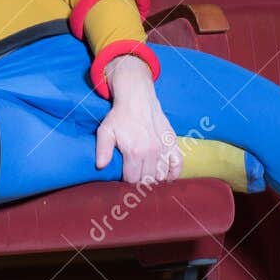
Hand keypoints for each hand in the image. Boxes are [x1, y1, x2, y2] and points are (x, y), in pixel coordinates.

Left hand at [95, 55, 180, 185]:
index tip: (124, 172)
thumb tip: (101, 166)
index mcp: (134, 152)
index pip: (132, 179)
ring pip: (161, 174)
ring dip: (154, 176)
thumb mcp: (105, 131)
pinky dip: (174, 172)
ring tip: (146, 170)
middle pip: (147, 179)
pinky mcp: (172, 142)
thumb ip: (102, 150)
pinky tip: (167, 175)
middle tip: (134, 171)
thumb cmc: (119, 117)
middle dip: (139, 179)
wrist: (136, 99)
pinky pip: (178, 163)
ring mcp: (163, 148)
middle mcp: (151, 152)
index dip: (126, 178)